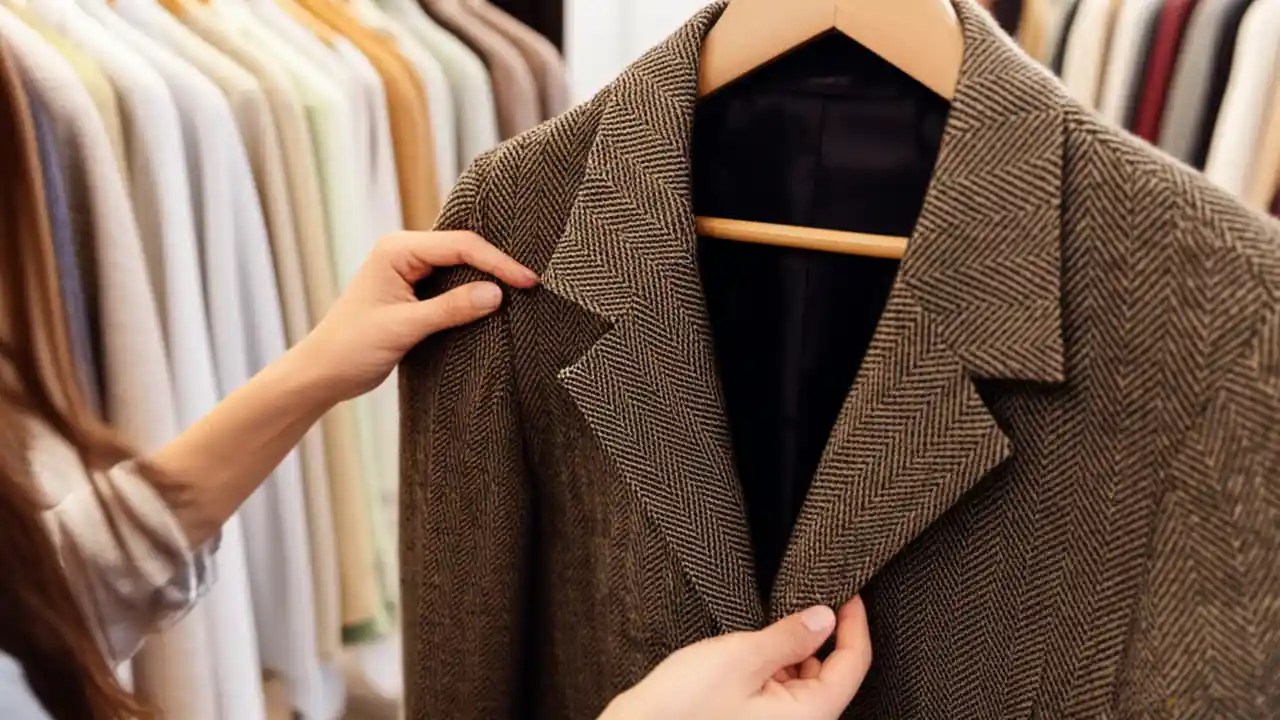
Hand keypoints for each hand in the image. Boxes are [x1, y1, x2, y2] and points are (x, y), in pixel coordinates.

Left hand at [299, 231, 537, 401]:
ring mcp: (410, 271)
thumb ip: (450, 308)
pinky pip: (453, 284)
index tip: (528, 282)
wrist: (322, 373)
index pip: (460, 246)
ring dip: (487, 278)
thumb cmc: (351, 347)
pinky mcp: (415, 292)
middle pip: (464, 249)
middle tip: (533, 285)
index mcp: (397, 249)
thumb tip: (496, 294)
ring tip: (523, 291)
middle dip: (497, 265)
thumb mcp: (404, 327)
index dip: (497, 262)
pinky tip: (496, 302)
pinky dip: (474, 293)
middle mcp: (404, 252)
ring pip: (461, 266)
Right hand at [601, 597, 871, 719]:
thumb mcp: (741, 658)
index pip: (853, 665)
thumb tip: (826, 617)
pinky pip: (779, 696)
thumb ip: (790, 636)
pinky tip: (749, 654)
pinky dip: (773, 671)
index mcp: (809, 717)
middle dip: (819, 638)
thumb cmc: (684, 706)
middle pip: (831, 676)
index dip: (855, 624)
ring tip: (767, 627)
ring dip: (792, 654)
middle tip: (801, 599)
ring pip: (803, 685)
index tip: (848, 593)